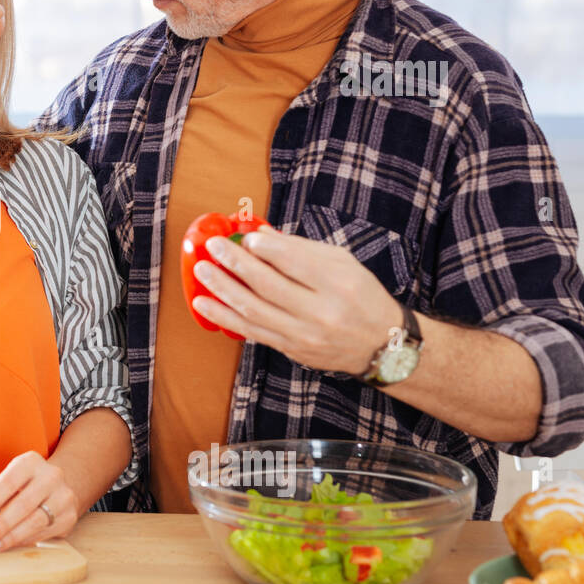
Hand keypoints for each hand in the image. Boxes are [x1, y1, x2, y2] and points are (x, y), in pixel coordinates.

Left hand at [0, 451, 78, 551]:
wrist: (59, 488)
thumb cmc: (22, 485)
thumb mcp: (0, 480)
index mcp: (30, 462)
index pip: (10, 480)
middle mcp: (51, 476)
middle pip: (24, 503)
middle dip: (1, 523)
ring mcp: (63, 497)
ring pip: (35, 521)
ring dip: (11, 537)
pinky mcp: (69, 517)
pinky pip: (43, 533)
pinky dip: (23, 541)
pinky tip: (8, 545)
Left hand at [190, 227, 403, 375]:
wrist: (382, 344)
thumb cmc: (360, 296)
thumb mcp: (342, 263)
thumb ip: (301, 248)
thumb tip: (259, 234)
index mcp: (339, 283)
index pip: (294, 262)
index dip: (264, 248)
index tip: (245, 238)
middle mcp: (321, 311)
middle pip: (268, 285)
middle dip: (235, 263)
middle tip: (213, 247)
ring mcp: (304, 333)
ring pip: (253, 309)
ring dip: (222, 288)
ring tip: (201, 270)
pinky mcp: (290, 348)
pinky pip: (250, 331)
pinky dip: (223, 316)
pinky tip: (203, 303)